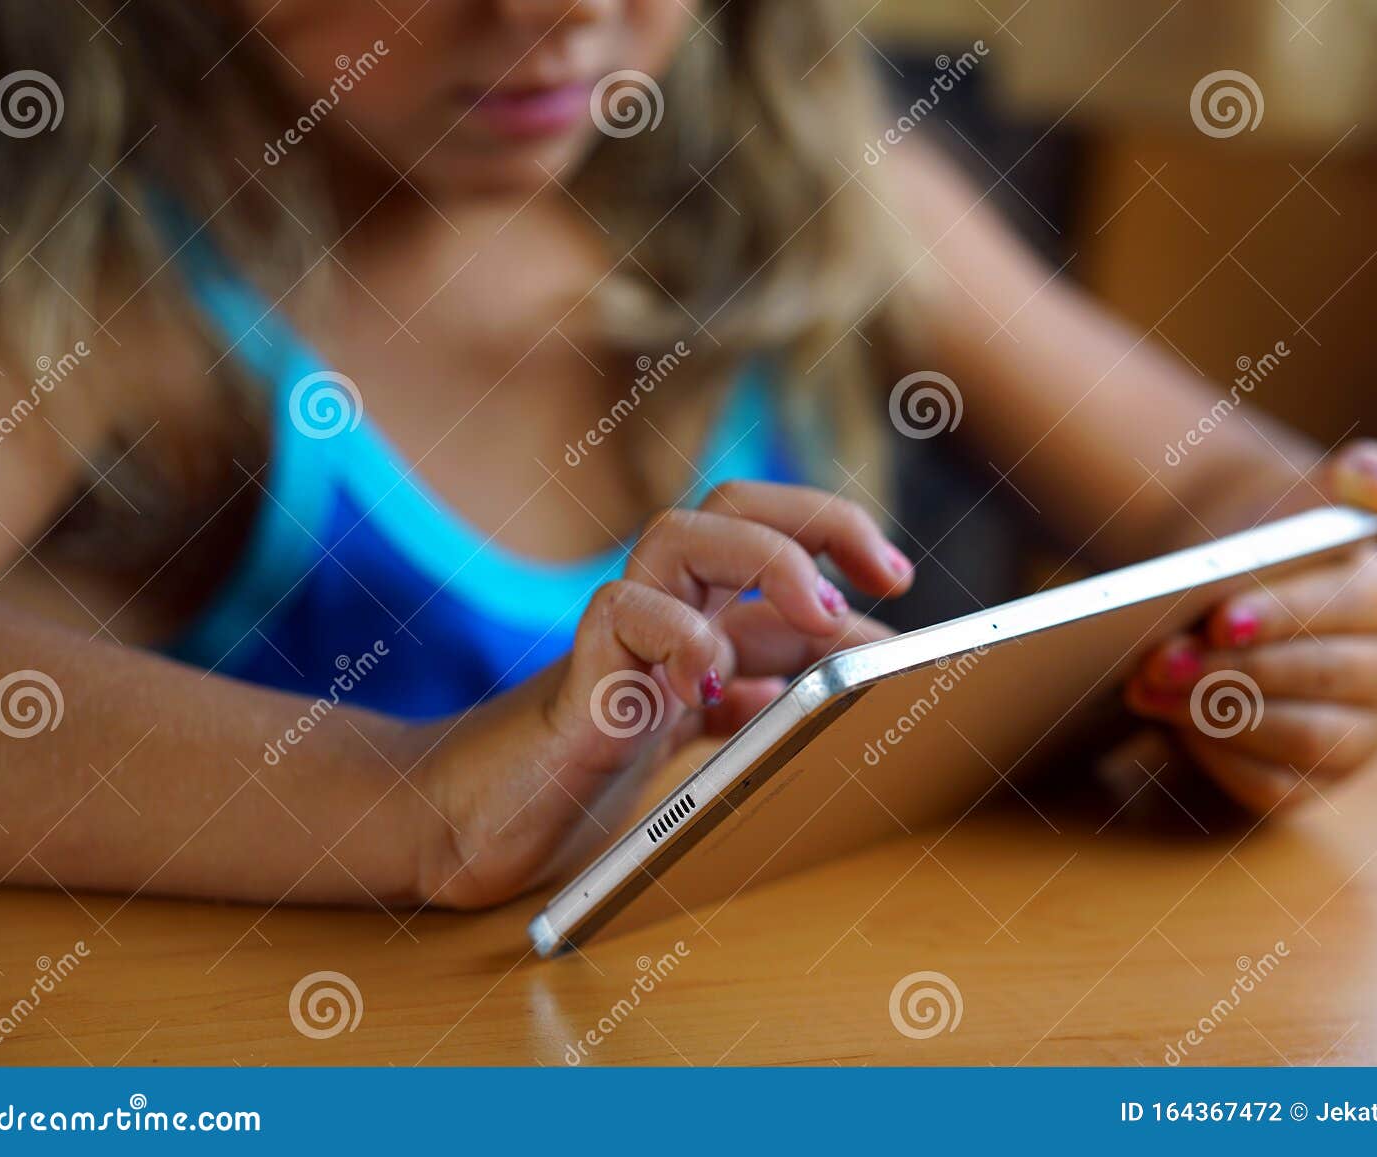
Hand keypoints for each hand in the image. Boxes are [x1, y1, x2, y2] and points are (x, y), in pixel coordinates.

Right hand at [410, 482, 913, 907]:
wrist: (478, 821)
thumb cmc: (591, 768)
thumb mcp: (702, 725)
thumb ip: (767, 685)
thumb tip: (858, 656)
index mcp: (691, 613)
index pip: (769, 535)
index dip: (839, 538)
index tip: (899, 579)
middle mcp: (655, 608)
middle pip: (730, 504)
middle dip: (817, 518)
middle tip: (888, 574)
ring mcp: (613, 638)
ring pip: (675, 534)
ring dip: (763, 559)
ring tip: (822, 613)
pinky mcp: (576, 684)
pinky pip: (620, 616)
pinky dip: (679, 637)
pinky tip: (714, 682)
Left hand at [1123, 440, 1376, 812]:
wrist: (1221, 592)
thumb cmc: (1255, 551)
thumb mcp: (1290, 505)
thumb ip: (1339, 481)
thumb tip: (1376, 480)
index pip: (1344, 609)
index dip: (1279, 616)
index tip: (1217, 616)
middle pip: (1320, 678)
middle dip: (1234, 669)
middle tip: (1160, 661)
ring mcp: (1363, 736)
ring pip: (1302, 739)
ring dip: (1218, 716)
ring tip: (1148, 691)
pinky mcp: (1317, 782)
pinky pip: (1275, 786)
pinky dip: (1222, 760)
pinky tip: (1172, 729)